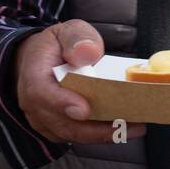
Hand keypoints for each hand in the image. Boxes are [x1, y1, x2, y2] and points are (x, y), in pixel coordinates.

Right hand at [15, 20, 145, 144]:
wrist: (41, 60)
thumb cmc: (58, 46)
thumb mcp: (68, 31)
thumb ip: (78, 38)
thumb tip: (89, 52)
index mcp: (34, 75)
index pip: (41, 93)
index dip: (61, 103)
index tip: (84, 110)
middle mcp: (35, 104)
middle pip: (61, 123)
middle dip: (95, 128)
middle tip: (129, 124)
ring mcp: (45, 120)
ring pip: (72, 134)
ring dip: (104, 134)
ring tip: (135, 127)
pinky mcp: (58, 129)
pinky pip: (79, 137)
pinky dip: (102, 135)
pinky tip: (126, 129)